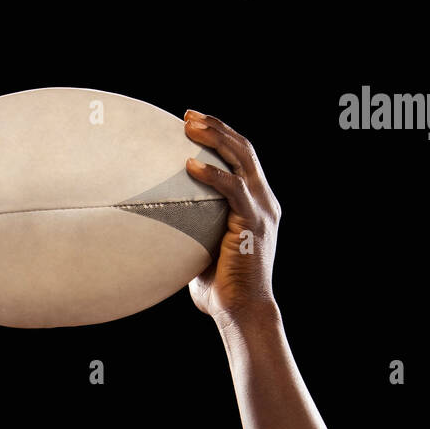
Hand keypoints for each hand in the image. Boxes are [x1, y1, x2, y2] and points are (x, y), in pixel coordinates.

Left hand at [183, 110, 280, 327]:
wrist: (244, 312)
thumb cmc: (223, 292)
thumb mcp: (205, 253)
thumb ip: (195, 233)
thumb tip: (164, 226)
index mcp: (258, 206)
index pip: (243, 160)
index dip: (222, 138)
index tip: (195, 125)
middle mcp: (265, 202)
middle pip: (244, 150)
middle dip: (216, 128)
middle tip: (188, 116)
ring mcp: (262, 210)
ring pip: (241, 160)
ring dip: (215, 138)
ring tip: (189, 126)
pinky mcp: (253, 222)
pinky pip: (232, 189)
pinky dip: (212, 174)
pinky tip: (190, 165)